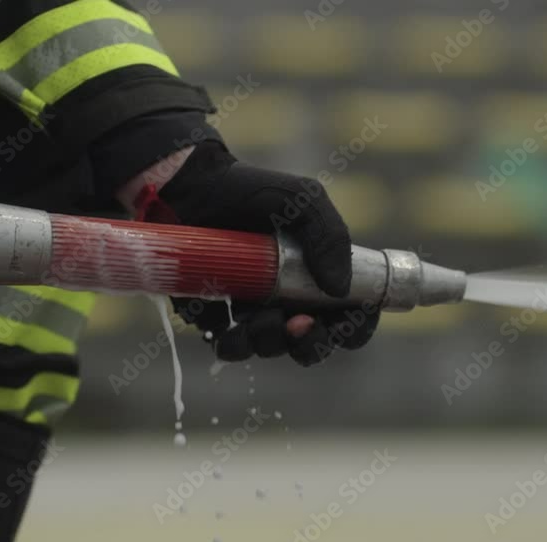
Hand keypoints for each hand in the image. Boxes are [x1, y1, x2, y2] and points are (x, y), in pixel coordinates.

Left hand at [120, 141, 378, 365]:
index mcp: (319, 276)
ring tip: (255, 318)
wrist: (193, 187)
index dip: (354, 328)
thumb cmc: (251, 190)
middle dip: (311, 345)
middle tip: (297, 324)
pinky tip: (225, 323)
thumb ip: (330, 236)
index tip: (341, 322)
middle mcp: (291, 300)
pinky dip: (231, 344)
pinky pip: (230, 346)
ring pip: (272, 348)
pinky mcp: (219, 316)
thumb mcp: (302, 199)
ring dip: (270, 343)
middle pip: (314, 344)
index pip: (350, 317)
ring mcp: (255, 311)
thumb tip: (339, 289)